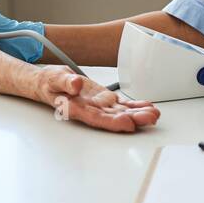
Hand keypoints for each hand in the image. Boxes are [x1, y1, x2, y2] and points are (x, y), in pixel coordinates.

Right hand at [32, 66, 160, 132]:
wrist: (49, 83)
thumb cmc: (49, 83)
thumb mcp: (54, 79)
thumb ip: (65, 82)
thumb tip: (76, 85)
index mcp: (77, 109)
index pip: (97, 118)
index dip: (113, 122)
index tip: (128, 123)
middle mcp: (91, 110)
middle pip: (114, 118)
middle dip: (133, 119)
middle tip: (150, 118)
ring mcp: (99, 106)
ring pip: (121, 112)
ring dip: (138, 114)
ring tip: (154, 114)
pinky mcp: (104, 100)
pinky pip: (122, 105)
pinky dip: (135, 106)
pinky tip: (147, 107)